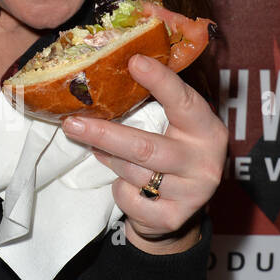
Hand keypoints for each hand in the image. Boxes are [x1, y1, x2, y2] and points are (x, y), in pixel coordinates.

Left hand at [62, 52, 226, 252]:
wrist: (178, 211)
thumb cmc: (170, 155)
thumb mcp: (174, 128)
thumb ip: (155, 106)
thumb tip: (108, 76)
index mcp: (208, 130)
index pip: (184, 102)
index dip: (160, 81)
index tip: (133, 61)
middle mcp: (205, 162)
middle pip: (145, 147)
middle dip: (104, 134)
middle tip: (72, 123)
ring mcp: (192, 193)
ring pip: (133, 172)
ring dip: (110, 159)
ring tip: (101, 149)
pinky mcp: (173, 218)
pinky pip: (129, 198)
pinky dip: (120, 189)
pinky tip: (125, 183)